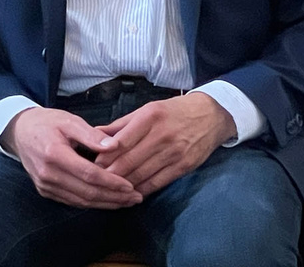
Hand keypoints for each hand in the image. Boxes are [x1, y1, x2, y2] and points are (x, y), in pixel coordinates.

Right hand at [0, 107, 141, 208]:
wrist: (20, 132)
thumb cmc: (47, 123)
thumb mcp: (69, 120)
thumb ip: (91, 135)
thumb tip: (114, 146)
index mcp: (54, 154)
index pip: (89, 174)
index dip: (112, 182)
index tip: (131, 186)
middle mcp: (48, 174)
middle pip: (87, 192)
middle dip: (114, 198)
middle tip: (135, 198)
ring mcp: (45, 185)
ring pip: (81, 201)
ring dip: (106, 204)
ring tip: (126, 201)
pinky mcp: (45, 191)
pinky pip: (72, 201)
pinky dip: (92, 203)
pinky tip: (107, 200)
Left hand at [93, 93, 235, 195]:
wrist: (211, 115)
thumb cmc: (174, 111)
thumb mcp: (147, 109)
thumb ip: (122, 124)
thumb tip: (95, 133)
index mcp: (149, 117)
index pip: (120, 142)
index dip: (104, 157)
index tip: (92, 165)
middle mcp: (161, 135)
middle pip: (129, 160)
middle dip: (109, 174)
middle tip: (95, 181)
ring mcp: (174, 152)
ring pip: (141, 174)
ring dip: (123, 185)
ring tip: (109, 190)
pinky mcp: (184, 166)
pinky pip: (157, 182)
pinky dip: (142, 190)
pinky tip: (130, 194)